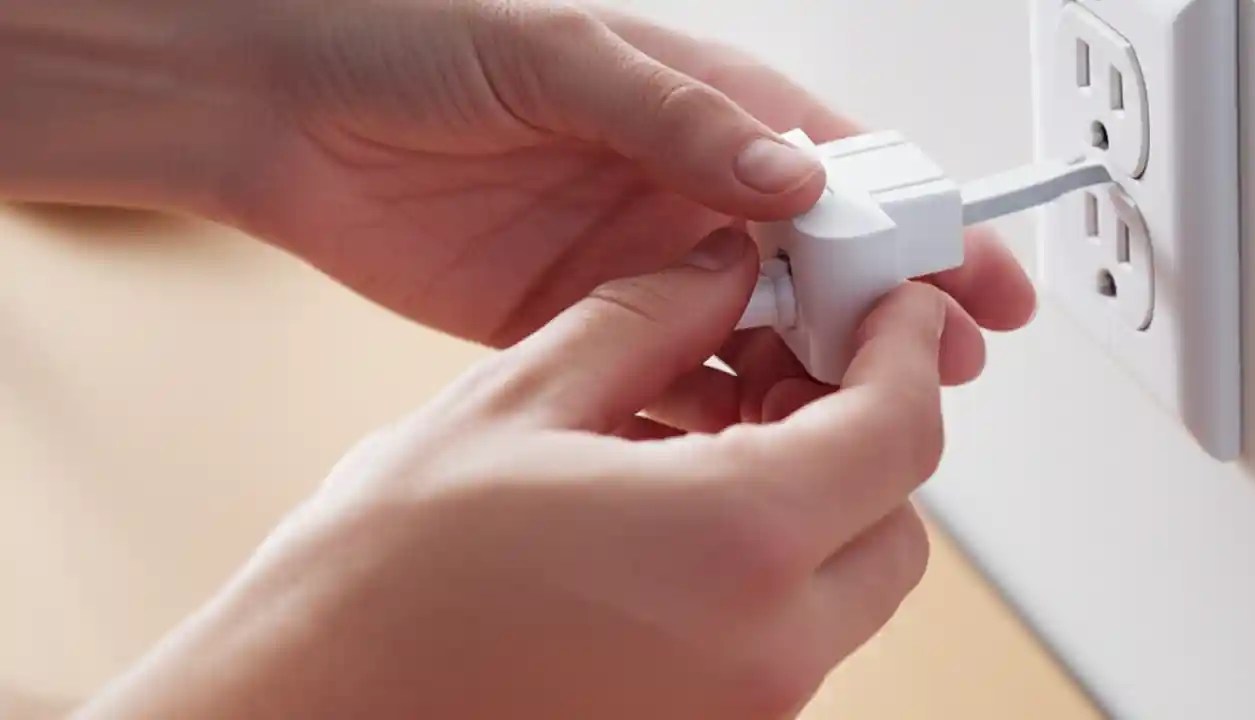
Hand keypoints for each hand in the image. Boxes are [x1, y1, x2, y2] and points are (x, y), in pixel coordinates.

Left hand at [2, 0, 1033, 368]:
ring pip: (751, 334)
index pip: (840, 171)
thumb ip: (677, 119)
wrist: (284, 112)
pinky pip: (665, 378)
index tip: (978, 276)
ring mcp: (629, 267)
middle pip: (815, 266)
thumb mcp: (557, 54)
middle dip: (888, 316)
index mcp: (695, 111)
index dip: (919, 224)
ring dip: (808, 375)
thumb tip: (795, 177)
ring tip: (855, 422)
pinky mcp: (573, 327)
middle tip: (947, 369)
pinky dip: (711, 412)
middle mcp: (676, 193)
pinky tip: (747, 442)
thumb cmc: (406, 40)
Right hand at [77, 229, 958, 719]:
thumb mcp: (513, 407)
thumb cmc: (378, 586)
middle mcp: (763, 648)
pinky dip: (769, 570)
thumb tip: (719, 274)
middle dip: (866, 433)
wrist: (308, 717)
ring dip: (817, 503)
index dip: (905, 353)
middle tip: (792, 369)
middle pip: (896, 522)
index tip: (892, 312)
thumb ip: (644, 323)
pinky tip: (678, 516)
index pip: (898, 431)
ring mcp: (742, 713)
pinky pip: (786, 641)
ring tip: (717, 437)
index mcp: (731, 541)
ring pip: (848, 588)